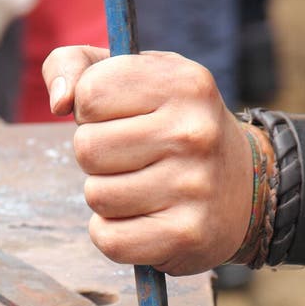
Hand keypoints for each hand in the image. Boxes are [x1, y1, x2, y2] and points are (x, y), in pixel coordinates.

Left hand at [42, 46, 252, 274]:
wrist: (246, 191)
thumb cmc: (175, 127)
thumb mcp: (140, 78)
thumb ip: (80, 67)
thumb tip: (58, 100)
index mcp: (183, 83)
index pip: (89, 94)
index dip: (92, 111)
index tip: (121, 119)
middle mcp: (193, 133)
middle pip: (87, 148)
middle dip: (97, 157)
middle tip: (133, 160)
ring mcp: (193, 187)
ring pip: (96, 195)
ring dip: (106, 197)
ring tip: (142, 190)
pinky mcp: (185, 235)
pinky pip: (109, 238)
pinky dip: (112, 233)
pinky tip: (142, 222)